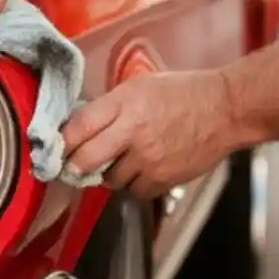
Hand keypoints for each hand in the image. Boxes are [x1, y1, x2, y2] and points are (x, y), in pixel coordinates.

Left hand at [61, 70, 241, 199]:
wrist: (226, 109)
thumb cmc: (182, 93)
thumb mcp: (139, 86)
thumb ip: (108, 107)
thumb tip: (78, 127)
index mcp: (124, 103)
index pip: (78, 126)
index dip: (60, 142)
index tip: (53, 149)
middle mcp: (133, 131)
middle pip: (85, 160)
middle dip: (73, 167)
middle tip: (71, 167)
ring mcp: (149, 158)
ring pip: (110, 180)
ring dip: (108, 175)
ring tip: (120, 161)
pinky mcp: (164, 178)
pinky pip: (134, 192)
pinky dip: (133, 186)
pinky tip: (140, 171)